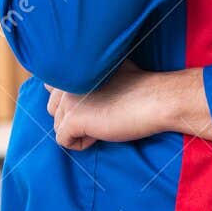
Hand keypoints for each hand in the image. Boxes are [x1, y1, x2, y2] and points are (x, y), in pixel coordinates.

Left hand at [45, 64, 211, 149]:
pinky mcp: (72, 119)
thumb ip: (86, 75)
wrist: (158, 99)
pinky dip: (82, 143)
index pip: (53, 90)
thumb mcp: (108, 71)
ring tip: (105, 123)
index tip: (99, 102)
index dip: (76, 102)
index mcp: (72, 67)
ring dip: (79, 130)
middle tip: (103, 114)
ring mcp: (66, 100)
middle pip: (54, 109)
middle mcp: (64, 81)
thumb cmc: (139, 86)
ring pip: (59, 126)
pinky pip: (64, 141)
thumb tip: (71, 86)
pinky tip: (101, 134)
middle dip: (74, 117)